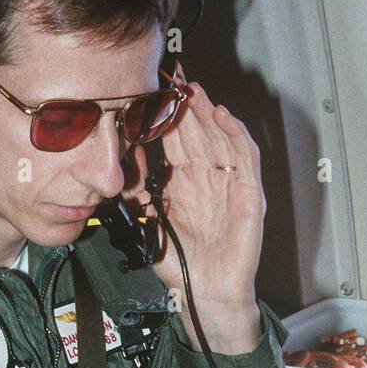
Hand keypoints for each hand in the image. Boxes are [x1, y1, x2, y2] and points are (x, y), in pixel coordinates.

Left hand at [123, 63, 266, 350]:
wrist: (204, 295)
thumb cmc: (179, 264)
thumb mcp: (147, 221)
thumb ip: (136, 190)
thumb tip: (118, 159)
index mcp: (184, 182)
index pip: (175, 138)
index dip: (164, 113)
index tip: (150, 87)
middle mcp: (207, 178)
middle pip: (197, 130)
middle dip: (185, 101)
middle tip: (172, 72)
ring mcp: (230, 184)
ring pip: (220, 136)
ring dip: (207, 111)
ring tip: (193, 88)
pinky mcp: (249, 195)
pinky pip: (244, 158)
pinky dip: (235, 134)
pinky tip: (221, 116)